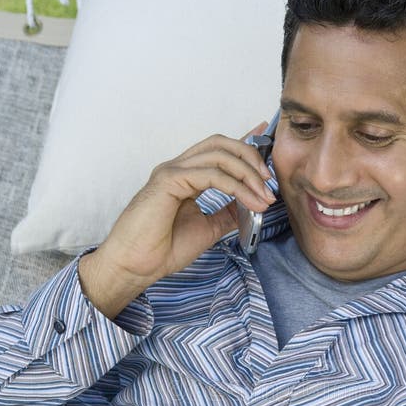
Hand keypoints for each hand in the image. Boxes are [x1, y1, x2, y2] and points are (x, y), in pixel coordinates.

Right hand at [79, 128, 274, 318]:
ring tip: (264, 196)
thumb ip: (226, 214)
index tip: (266, 139)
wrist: (135, 266)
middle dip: (250, 157)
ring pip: (218, 155)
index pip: (218, 150)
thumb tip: (250, 207)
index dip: (244, 141)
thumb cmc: (162, 250)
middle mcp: (177, 168)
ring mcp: (171, 171)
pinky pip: (210, 174)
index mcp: (185, 176)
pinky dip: (235, 186)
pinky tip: (249, 201)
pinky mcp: (168, 181)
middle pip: (220, 144)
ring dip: (247, 173)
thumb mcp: (206, 229)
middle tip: (269, 181)